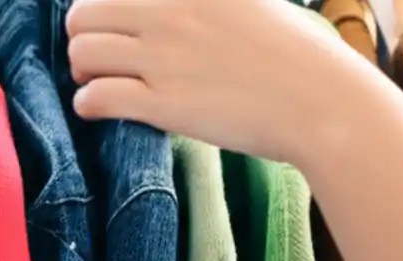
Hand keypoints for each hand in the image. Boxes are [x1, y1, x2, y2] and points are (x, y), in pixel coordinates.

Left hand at [64, 0, 377, 167]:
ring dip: (83, 73)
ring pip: (82, 54)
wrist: (321, 102)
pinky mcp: (163, 102)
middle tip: (101, 60)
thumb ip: (200, 2)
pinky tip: (102, 108)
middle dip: (82, 39)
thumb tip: (163, 10)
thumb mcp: (247, 2)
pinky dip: (88, 104)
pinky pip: (94, 97)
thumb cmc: (290, 55)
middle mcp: (171, 13)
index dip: (103, 10)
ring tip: (102, 83)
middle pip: (82, 15)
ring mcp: (165, 58)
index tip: (113, 28)